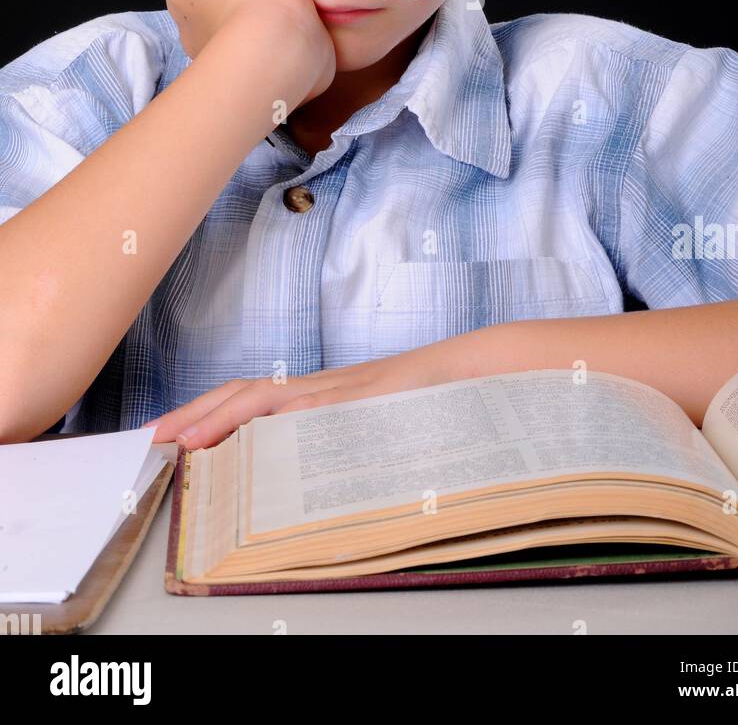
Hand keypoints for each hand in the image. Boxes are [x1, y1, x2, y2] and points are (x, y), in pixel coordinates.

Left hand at [140, 339, 483, 449]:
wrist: (479, 368)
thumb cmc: (433, 401)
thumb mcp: (379, 427)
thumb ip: (341, 441)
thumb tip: (305, 477)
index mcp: (321, 396)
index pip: (251, 398)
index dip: (205, 413)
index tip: (167, 435)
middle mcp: (321, 387)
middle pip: (241, 393)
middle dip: (191, 415)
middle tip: (150, 440)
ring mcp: (338, 389)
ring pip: (263, 396)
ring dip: (214, 416)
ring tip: (177, 439)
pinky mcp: (358, 397)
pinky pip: (306, 407)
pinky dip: (269, 419)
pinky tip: (242, 433)